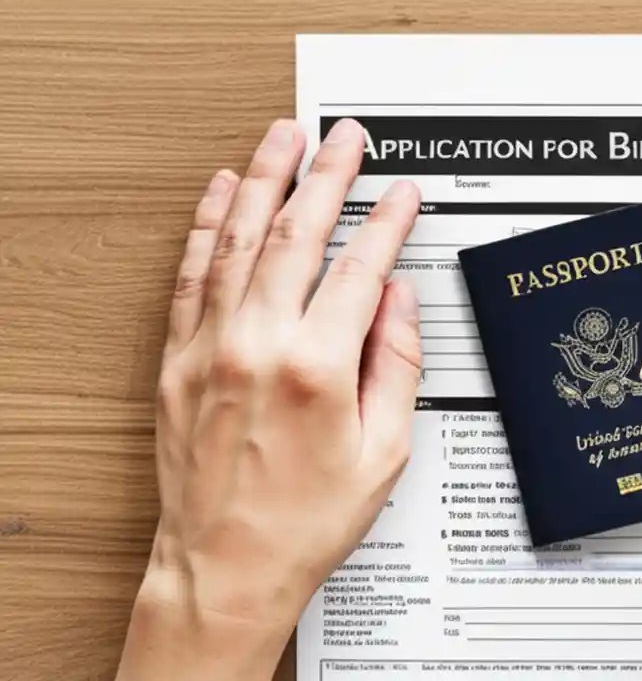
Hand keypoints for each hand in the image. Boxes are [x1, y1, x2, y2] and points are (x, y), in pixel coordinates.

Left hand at [117, 118, 421, 679]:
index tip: (402, 194)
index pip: (360, 268)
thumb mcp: (384, 452)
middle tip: (343, 137)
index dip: (387, 221)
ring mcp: (210, 348)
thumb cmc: (304, 521)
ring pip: (236, 240)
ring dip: (262, 180)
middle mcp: (258, 346)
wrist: (225, 565)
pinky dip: (204, 226)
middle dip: (326, 176)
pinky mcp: (178, 360)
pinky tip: (219, 192)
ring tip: (282, 137)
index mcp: (317, 368)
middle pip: (296, 235)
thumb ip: (397, 365)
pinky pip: (190, 275)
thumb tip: (399, 303)